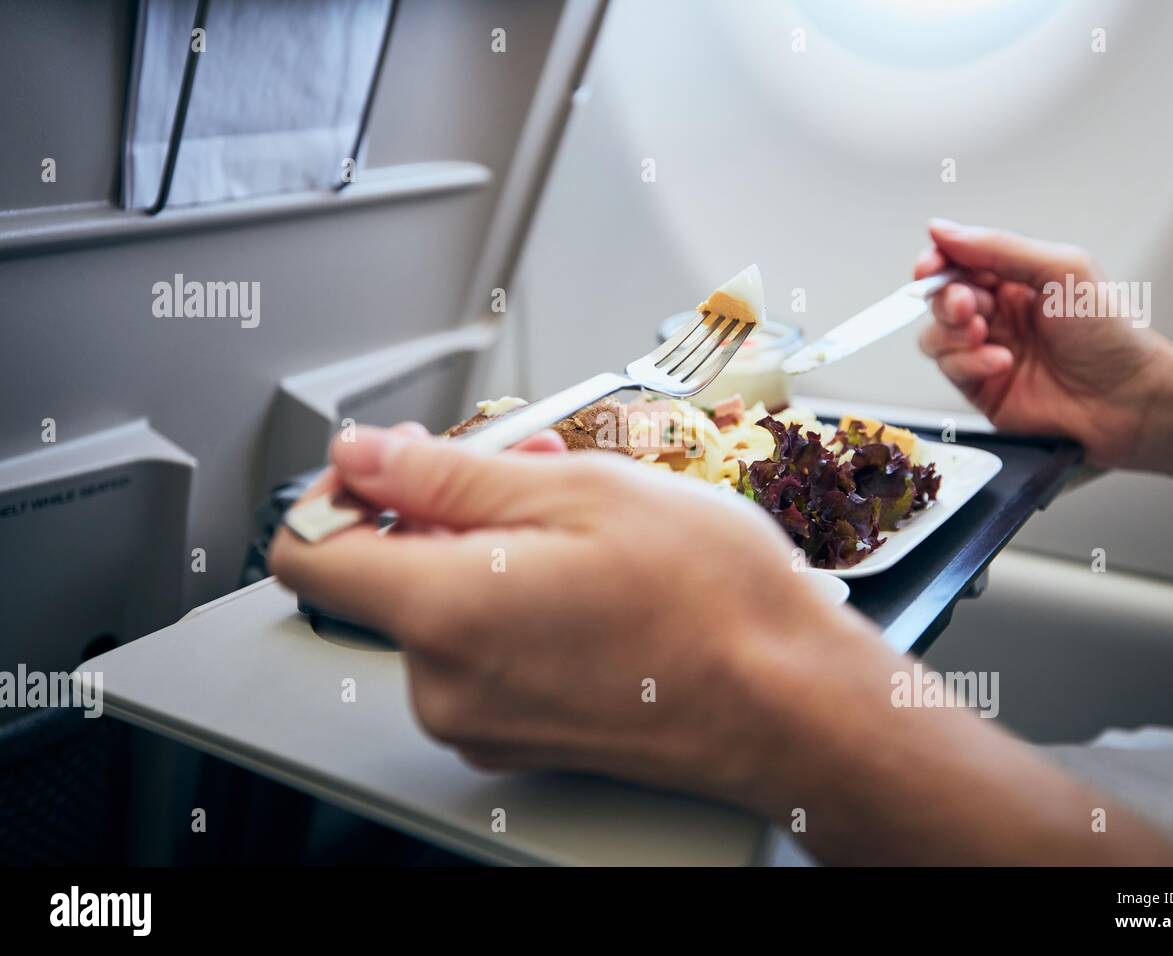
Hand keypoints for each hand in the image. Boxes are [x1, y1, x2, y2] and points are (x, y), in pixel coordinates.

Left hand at [268, 423, 862, 807]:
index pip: (308, 553)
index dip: (338, 490)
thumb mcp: (580, 491)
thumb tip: (362, 455)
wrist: (789, 704)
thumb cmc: (712, 600)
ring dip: (488, 547)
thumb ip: (448, 474)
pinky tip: (580, 572)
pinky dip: (509, 600)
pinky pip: (477, 653)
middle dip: (445, 506)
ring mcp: (479, 721)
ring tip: (576, 519)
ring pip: (440, 608)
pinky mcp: (514, 737)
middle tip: (525, 465)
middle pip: (386, 574)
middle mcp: (444, 684)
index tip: (387, 463)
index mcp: (446, 613)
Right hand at [916, 220, 1172, 467]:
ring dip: (953, 334)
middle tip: (969, 306)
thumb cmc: (1111, 334)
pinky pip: (950, 370)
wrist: (1128, 397)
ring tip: (986, 335)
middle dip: (948, 299)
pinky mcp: (982, 388)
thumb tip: (944, 230)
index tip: (930, 265)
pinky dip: (970, 363)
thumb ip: (999, 248)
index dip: (938, 261)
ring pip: (935, 336)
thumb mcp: (1061, 271)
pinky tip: (1002, 363)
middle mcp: (997, 314)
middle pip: (940, 298)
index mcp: (1015, 279)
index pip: (959, 261)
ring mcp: (986, 352)